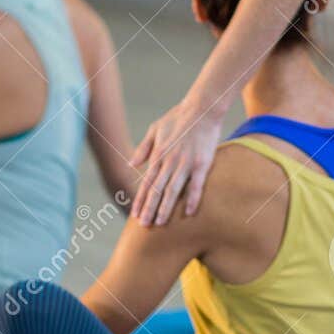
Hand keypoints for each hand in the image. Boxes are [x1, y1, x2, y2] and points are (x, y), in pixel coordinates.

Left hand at [130, 97, 223, 225]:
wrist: (201, 107)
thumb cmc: (178, 117)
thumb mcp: (155, 129)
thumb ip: (143, 148)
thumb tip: (131, 164)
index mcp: (158, 155)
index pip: (146, 182)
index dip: (140, 200)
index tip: (134, 215)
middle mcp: (169, 162)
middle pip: (156, 190)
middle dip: (148, 209)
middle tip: (144, 226)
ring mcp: (185, 163)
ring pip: (172, 191)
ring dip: (165, 208)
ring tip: (160, 223)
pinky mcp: (201, 163)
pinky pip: (196, 185)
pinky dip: (192, 199)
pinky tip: (189, 213)